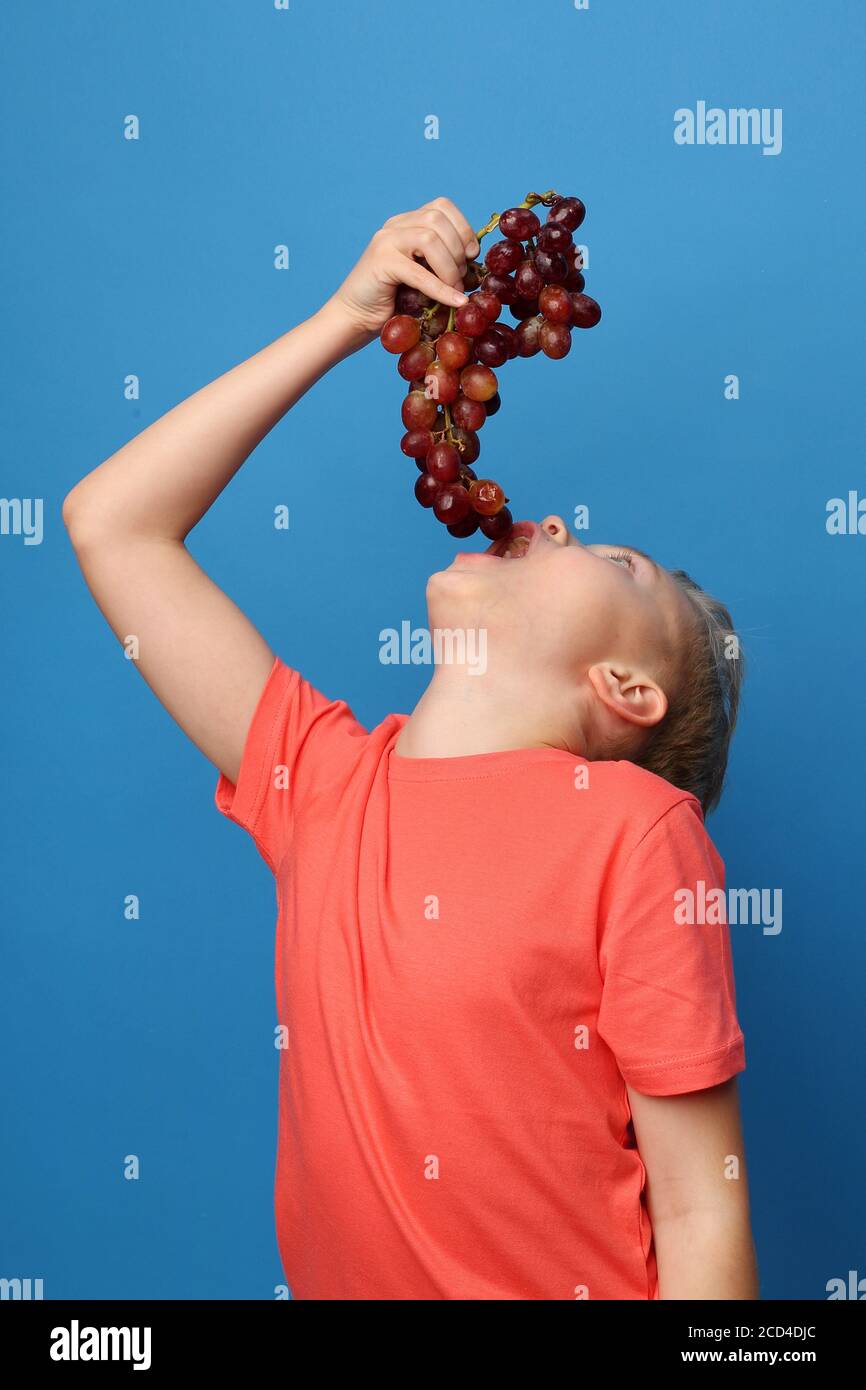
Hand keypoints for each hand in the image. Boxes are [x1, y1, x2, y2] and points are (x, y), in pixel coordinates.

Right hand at [325, 197, 479, 344]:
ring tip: (454, 289)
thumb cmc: (392, 301)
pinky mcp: (381, 263)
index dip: (463, 228)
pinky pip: (419, 272)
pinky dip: (441, 289)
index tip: (471, 255)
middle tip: (461, 278)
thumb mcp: (424, 273)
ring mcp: (385, 241)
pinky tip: (454, 302)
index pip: (442, 206)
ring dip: (450, 267)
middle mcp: (395, 225)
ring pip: (429, 238)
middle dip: (458, 250)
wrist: (355, 318)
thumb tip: (475, 258)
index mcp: (406, 223)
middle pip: (437, 219)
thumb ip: (442, 259)